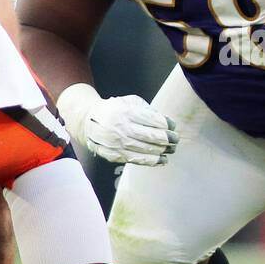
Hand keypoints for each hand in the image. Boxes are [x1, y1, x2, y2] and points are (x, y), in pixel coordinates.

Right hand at [59, 84, 178, 165]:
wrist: (88, 122)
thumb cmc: (114, 110)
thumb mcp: (128, 102)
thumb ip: (147, 109)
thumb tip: (166, 123)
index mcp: (126, 113)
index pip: (153, 121)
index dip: (167, 124)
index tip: (172, 126)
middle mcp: (122, 129)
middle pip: (152, 137)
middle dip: (168, 139)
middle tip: (176, 139)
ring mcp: (118, 144)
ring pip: (147, 150)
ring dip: (163, 151)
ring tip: (171, 150)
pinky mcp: (115, 156)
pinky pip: (138, 160)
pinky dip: (153, 161)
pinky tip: (162, 160)